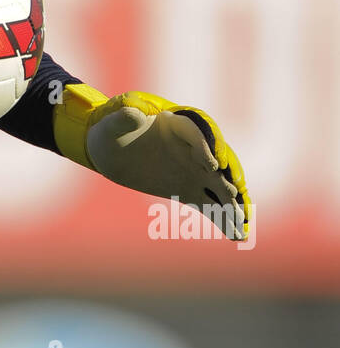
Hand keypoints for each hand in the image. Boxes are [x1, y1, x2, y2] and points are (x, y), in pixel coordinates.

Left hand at [53, 84, 250, 240]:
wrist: (105, 147)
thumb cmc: (110, 127)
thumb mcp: (112, 119)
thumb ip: (124, 115)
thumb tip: (132, 112)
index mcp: (177, 124)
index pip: (199, 133)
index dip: (208, 148)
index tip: (213, 165)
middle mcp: (193, 146)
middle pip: (219, 159)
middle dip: (229, 175)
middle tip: (236, 193)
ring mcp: (193, 169)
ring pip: (220, 185)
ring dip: (233, 202)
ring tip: (243, 223)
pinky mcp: (187, 188)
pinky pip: (210, 204)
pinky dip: (223, 218)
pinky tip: (237, 235)